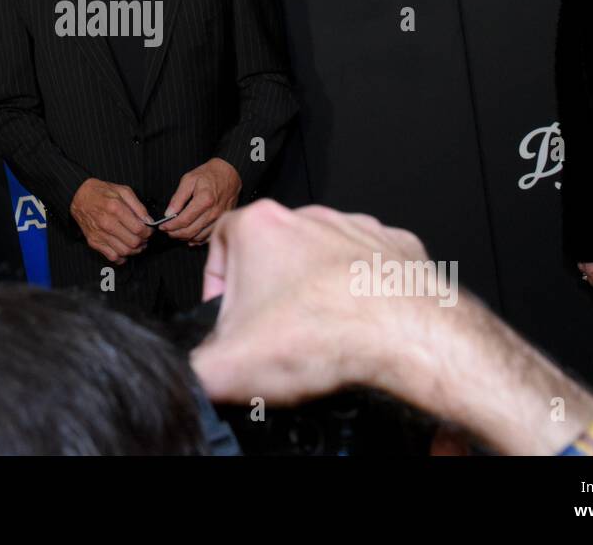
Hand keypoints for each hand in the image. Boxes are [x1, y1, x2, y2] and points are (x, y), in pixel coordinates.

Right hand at [70, 178, 151, 263]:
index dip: (148, 231)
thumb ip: (138, 206)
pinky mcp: (94, 241)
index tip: (148, 230)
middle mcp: (106, 223)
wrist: (78, 197)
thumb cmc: (101, 192)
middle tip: (144, 237)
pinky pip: (112, 257)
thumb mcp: (122, 191)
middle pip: (133, 242)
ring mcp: (99, 234)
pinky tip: (124, 249)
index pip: (138, 228)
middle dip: (143, 241)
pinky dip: (121, 257)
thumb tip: (148, 220)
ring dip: (135, 250)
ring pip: (124, 251)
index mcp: (115, 208)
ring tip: (137, 244)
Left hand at [162, 157, 240, 244]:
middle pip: (191, 231)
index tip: (163, 226)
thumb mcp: (189, 179)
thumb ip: (178, 198)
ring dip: (185, 238)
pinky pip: (209, 237)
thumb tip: (169, 214)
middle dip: (175, 234)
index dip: (171, 226)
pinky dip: (198, 240)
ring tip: (176, 233)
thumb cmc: (208, 175)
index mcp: (204, 200)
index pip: (184, 220)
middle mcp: (214, 212)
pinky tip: (190, 237)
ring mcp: (219, 219)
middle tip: (167, 231)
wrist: (229, 174)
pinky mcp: (223, 222)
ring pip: (199, 237)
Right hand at [189, 200, 592, 454]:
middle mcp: (308, 217)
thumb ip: (190, 366)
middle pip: (271, 252)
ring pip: (321, 258)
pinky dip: (361, 293)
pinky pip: (369, 268)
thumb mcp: (225, 367)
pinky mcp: (397, 247)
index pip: (218, 242)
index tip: (226, 314)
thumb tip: (186, 375)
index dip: (216, 283)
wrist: (406, 335)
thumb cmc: (327, 334)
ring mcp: (357, 228)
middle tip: (272, 335)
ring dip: (315, 290)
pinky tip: (357, 324)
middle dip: (268, 291)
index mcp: (260, 226)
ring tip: (318, 333)